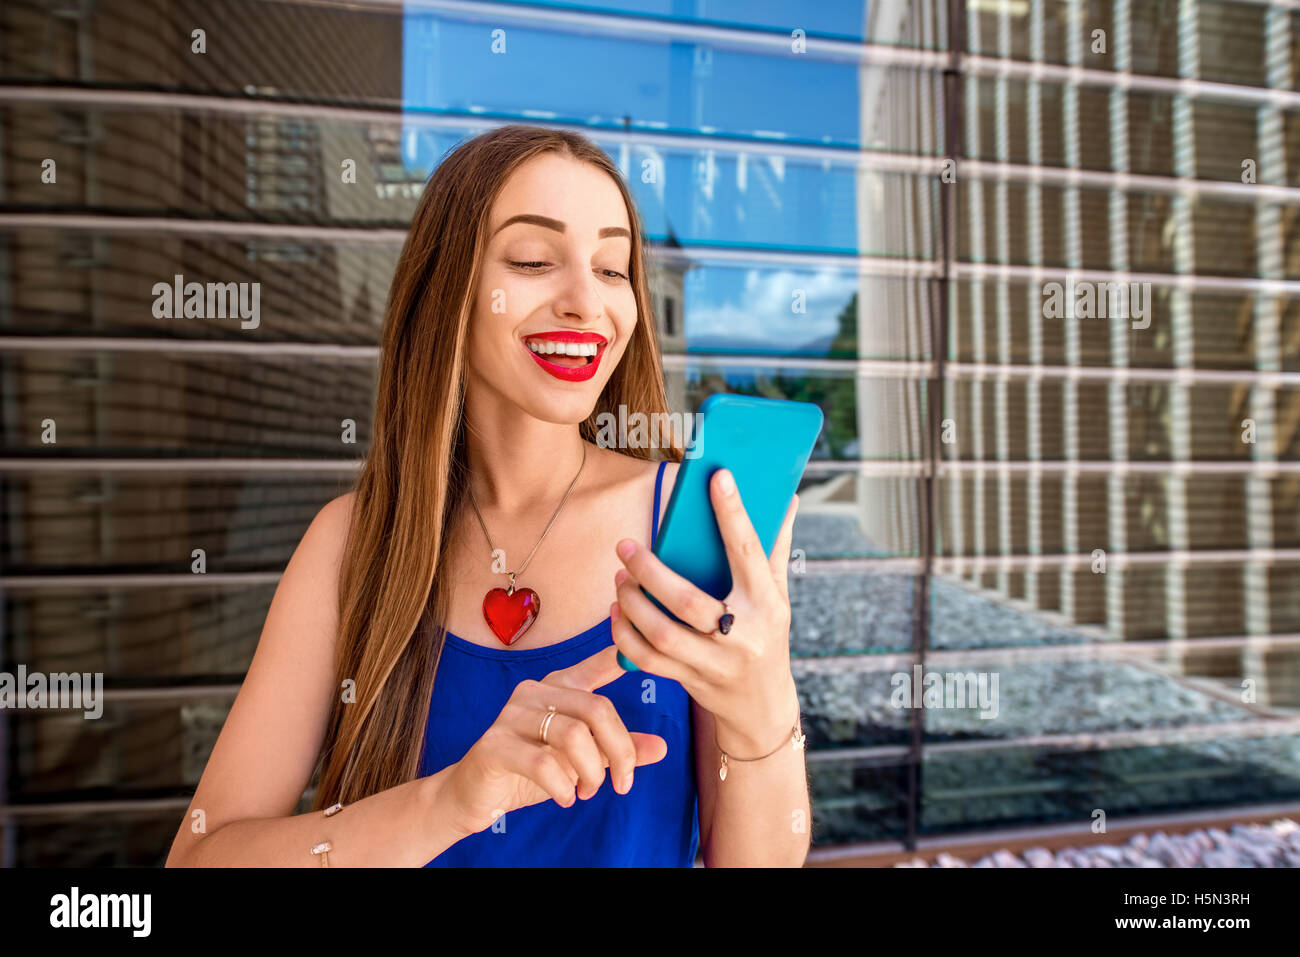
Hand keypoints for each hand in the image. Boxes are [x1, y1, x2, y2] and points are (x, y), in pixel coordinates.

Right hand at [442, 646, 667, 835]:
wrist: (475, 795)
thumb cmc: (531, 771)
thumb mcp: (582, 760)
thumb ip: (618, 751)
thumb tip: (662, 747)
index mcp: (558, 687)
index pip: (595, 666)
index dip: (619, 656)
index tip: (641, 653)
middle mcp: (535, 692)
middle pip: (596, 708)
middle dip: (620, 751)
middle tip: (622, 784)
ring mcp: (511, 716)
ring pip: (572, 736)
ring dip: (592, 772)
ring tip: (588, 792)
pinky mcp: (493, 745)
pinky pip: (543, 763)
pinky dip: (563, 786)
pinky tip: (566, 798)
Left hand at [610, 468, 799, 757]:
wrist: (762, 708)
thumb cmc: (768, 636)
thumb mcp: (778, 596)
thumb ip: (775, 548)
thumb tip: (785, 499)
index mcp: (767, 605)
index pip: (748, 553)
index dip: (732, 515)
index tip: (716, 478)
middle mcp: (743, 635)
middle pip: (688, 602)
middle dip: (650, 572)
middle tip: (625, 547)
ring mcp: (715, 664)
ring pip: (663, 634)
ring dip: (632, 604)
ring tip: (619, 578)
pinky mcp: (691, 682)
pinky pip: (649, 660)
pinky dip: (626, 636)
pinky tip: (617, 613)